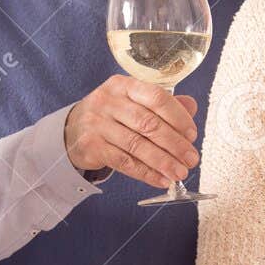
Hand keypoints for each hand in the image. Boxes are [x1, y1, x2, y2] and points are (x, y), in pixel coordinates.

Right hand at [63, 74, 200, 187]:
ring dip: (163, 162)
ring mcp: (97, 123)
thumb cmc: (111, 115)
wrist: (73, 130)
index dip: (178, 117)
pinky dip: (146, 173)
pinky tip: (161, 180)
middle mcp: (108, 101)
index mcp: (124, 85)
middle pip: (148, 123)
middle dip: (175, 144)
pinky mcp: (91, 146)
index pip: (156, 97)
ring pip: (137, 145)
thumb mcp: (133, 102)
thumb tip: (191, 106)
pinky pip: (124, 162)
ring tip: (180, 173)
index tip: (192, 134)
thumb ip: (162, 104)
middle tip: (192, 159)